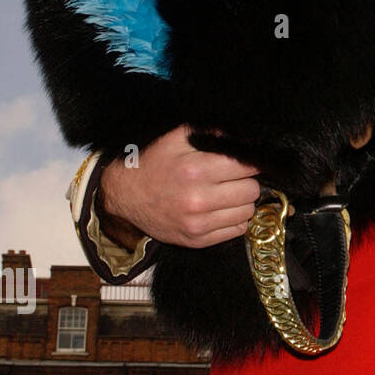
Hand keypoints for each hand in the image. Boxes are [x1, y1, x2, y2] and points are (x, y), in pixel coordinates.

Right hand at [98, 125, 259, 247]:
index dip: (251, 161)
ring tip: (224, 192)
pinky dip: (234, 219)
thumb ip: (213, 133)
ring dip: (241, 201)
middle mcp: (198, 199)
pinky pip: (237, 230)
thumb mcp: (177, 138)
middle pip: (251, 190)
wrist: (123, 196)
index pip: (247, 166)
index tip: (247, 161)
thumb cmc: (153, 163)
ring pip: (248, 211)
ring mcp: (198, 224)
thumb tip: (248, 138)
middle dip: (246, 181)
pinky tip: (219, 209)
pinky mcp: (197, 240)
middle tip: (233, 177)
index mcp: (195, 170)